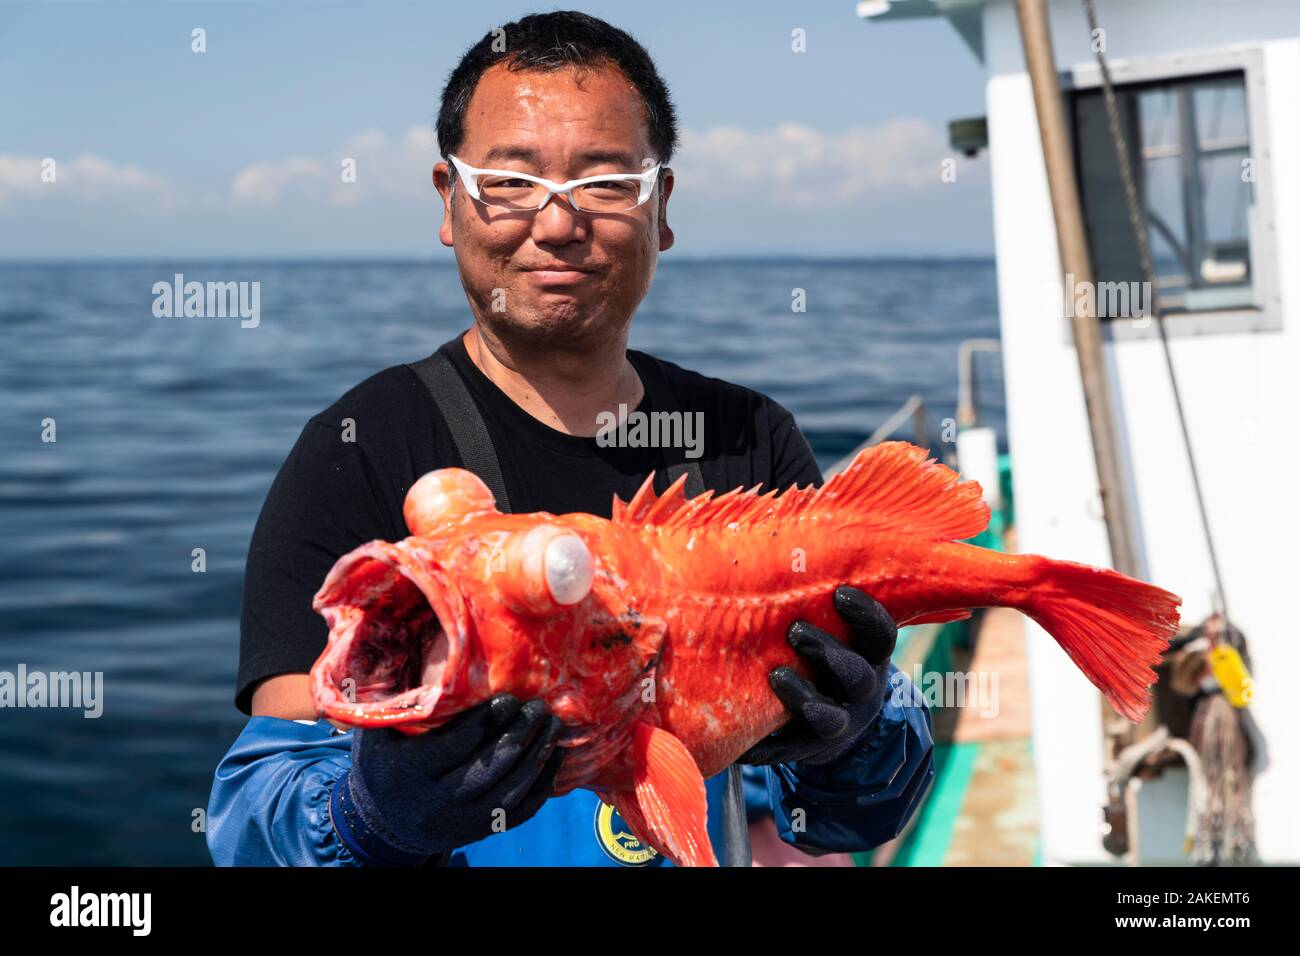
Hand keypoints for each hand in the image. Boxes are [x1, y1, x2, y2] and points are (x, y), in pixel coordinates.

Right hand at [331, 694, 564, 864]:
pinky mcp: (479, 831)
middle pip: (488, 767)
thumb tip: (417, 648)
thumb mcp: (377, 732)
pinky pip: (520, 811)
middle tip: (538, 706)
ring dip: (537, 755)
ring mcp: (460, 821)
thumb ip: (396, 701)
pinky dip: (542, 784)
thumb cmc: (385, 759)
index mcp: (408, 772)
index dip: (486, 721)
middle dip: (519, 734)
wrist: (383, 820)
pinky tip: (554, 756)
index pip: (455, 745)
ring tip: (553, 724)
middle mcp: (435, 801)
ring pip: (509, 790)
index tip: (509, 698)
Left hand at [738, 586, 896, 766]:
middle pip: (855, 675)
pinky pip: (783, 750)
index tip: (839, 593)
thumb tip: (781, 554)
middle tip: (795, 630)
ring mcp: (836, 724)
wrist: (837, 730)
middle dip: (827, 652)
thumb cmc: (829, 662)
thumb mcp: (842, 639)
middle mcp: (861, 693)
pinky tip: (740, 737)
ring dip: (800, 697)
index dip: (866, 615)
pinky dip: (761, 745)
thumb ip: (822, 610)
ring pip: (826, 717)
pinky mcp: (805, 749)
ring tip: (776, 675)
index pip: (881, 635)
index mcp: (871, 659)